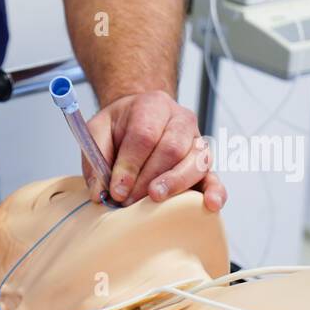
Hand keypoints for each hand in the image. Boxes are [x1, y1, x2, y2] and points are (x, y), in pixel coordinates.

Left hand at [85, 91, 225, 210]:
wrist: (141, 116)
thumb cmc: (120, 126)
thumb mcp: (97, 130)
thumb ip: (94, 158)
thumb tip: (99, 193)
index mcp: (152, 106)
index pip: (144, 136)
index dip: (130, 165)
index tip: (116, 190)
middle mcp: (180, 120)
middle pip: (171, 149)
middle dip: (148, 178)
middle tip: (129, 200)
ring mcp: (196, 140)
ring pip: (195, 162)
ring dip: (175, 184)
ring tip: (156, 199)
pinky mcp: (203, 161)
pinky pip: (213, 175)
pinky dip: (214, 191)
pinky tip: (210, 204)